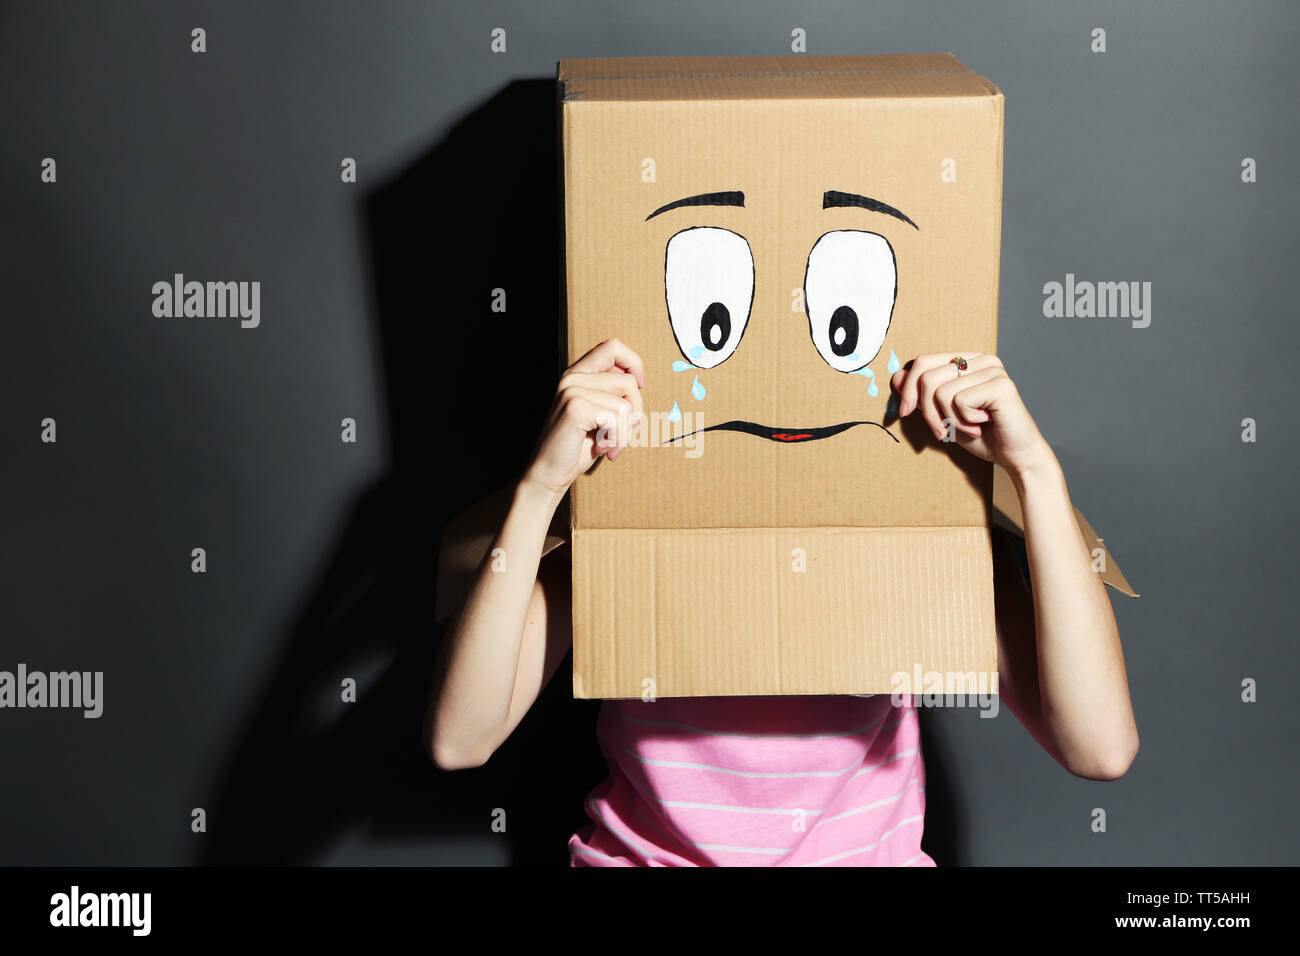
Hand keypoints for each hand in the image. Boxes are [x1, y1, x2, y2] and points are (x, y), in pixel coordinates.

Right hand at [522, 338, 645, 498]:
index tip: (638, 388)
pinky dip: (616, 439)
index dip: (634, 364)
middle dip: (634, 413)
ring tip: (608, 446)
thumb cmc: (576, 448)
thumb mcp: (599, 415)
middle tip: (621, 435)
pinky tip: (602, 449)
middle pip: (628, 381)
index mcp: (578, 374)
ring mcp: (572, 390)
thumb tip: (638, 384)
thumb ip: (612, 395)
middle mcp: (572, 377)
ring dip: (624, 433)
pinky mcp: (575, 407)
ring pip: (625, 404)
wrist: (549, 475)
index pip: (613, 347)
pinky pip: (617, 418)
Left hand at [890, 352, 1051, 476]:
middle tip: (942, 431)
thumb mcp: (942, 414)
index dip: (908, 388)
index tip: (905, 412)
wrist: (1014, 456)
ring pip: (941, 391)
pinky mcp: (1000, 385)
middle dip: (927, 411)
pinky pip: (959, 401)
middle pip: (927, 376)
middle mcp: (981, 360)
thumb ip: (922, 395)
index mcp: (967, 361)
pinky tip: (982, 424)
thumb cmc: (981, 435)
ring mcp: (993, 369)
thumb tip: (896, 376)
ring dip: (949, 420)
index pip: (923, 361)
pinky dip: (964, 421)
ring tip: (969, 427)